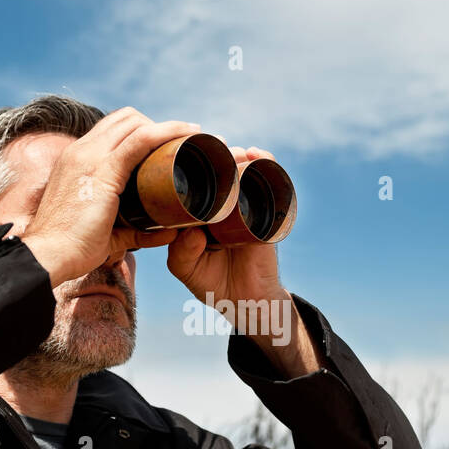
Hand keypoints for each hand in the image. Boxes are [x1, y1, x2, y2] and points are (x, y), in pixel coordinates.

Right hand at [22, 107, 198, 286]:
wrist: (48, 255)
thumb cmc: (72, 249)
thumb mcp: (107, 233)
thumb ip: (135, 230)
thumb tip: (166, 232)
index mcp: (77, 160)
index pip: (112, 129)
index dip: (142, 131)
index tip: (167, 146)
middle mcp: (81, 150)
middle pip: (126, 118)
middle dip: (157, 125)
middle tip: (184, 143)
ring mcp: (89, 156)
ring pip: (135, 122)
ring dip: (168, 126)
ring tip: (193, 135)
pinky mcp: (103, 170)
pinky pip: (141, 140)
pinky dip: (167, 133)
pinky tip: (186, 135)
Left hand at [167, 145, 323, 377]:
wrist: (246, 302)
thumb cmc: (214, 283)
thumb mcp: (187, 270)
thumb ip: (180, 255)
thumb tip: (190, 233)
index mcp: (198, 211)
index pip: (192, 178)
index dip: (186, 159)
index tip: (178, 146)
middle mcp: (223, 203)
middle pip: (219, 167)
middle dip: (213, 152)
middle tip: (205, 146)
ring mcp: (246, 206)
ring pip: (242, 169)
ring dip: (237, 155)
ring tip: (231, 152)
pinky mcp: (267, 213)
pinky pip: (270, 183)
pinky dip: (266, 164)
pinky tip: (256, 155)